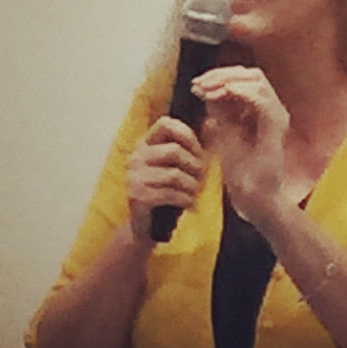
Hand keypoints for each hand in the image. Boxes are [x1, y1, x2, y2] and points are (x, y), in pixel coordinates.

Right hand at [126, 116, 204, 237]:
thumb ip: (196, 143)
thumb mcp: (180, 164)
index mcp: (146, 143)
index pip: (165, 123)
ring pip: (174, 175)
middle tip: (201, 176)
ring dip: (192, 185)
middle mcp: (136, 156)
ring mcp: (134, 176)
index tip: (199, 150)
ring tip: (195, 191)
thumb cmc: (167, 190)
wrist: (147, 225)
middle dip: (195, 165)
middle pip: (174, 151)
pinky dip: (185, 199)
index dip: (186, 133)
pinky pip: (169, 194)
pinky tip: (188, 202)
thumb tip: (212, 122)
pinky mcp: (137, 196)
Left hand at [191, 66, 288, 227]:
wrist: (253, 197)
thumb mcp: (224, 130)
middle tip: (200, 83)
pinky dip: (238, 92)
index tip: (197, 83)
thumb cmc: (240, 169)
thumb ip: (218, 109)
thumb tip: (202, 87)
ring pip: (257, 81)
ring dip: (227, 81)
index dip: (221, 75)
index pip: (245, 78)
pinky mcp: (276, 126)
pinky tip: (219, 96)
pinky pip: (260, 99)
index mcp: (263, 109)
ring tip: (206, 89)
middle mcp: (274, 109)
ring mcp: (278, 116)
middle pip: (252, 74)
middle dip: (222, 74)